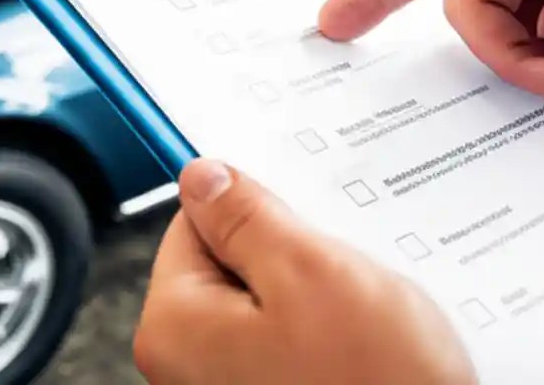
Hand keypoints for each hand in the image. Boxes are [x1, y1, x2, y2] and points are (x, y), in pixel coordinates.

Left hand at [133, 159, 476, 384]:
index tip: (302, 218)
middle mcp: (188, 368)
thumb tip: (205, 177)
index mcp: (176, 327)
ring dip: (319, 295)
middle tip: (344, 273)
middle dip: (293, 256)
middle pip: (231, 265)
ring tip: (363, 317)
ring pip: (270, 303)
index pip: (193, 224)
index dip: (254, 210)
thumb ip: (246, 217)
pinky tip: (367, 344)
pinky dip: (330, 332)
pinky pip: (292, 343)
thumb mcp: (310, 272)